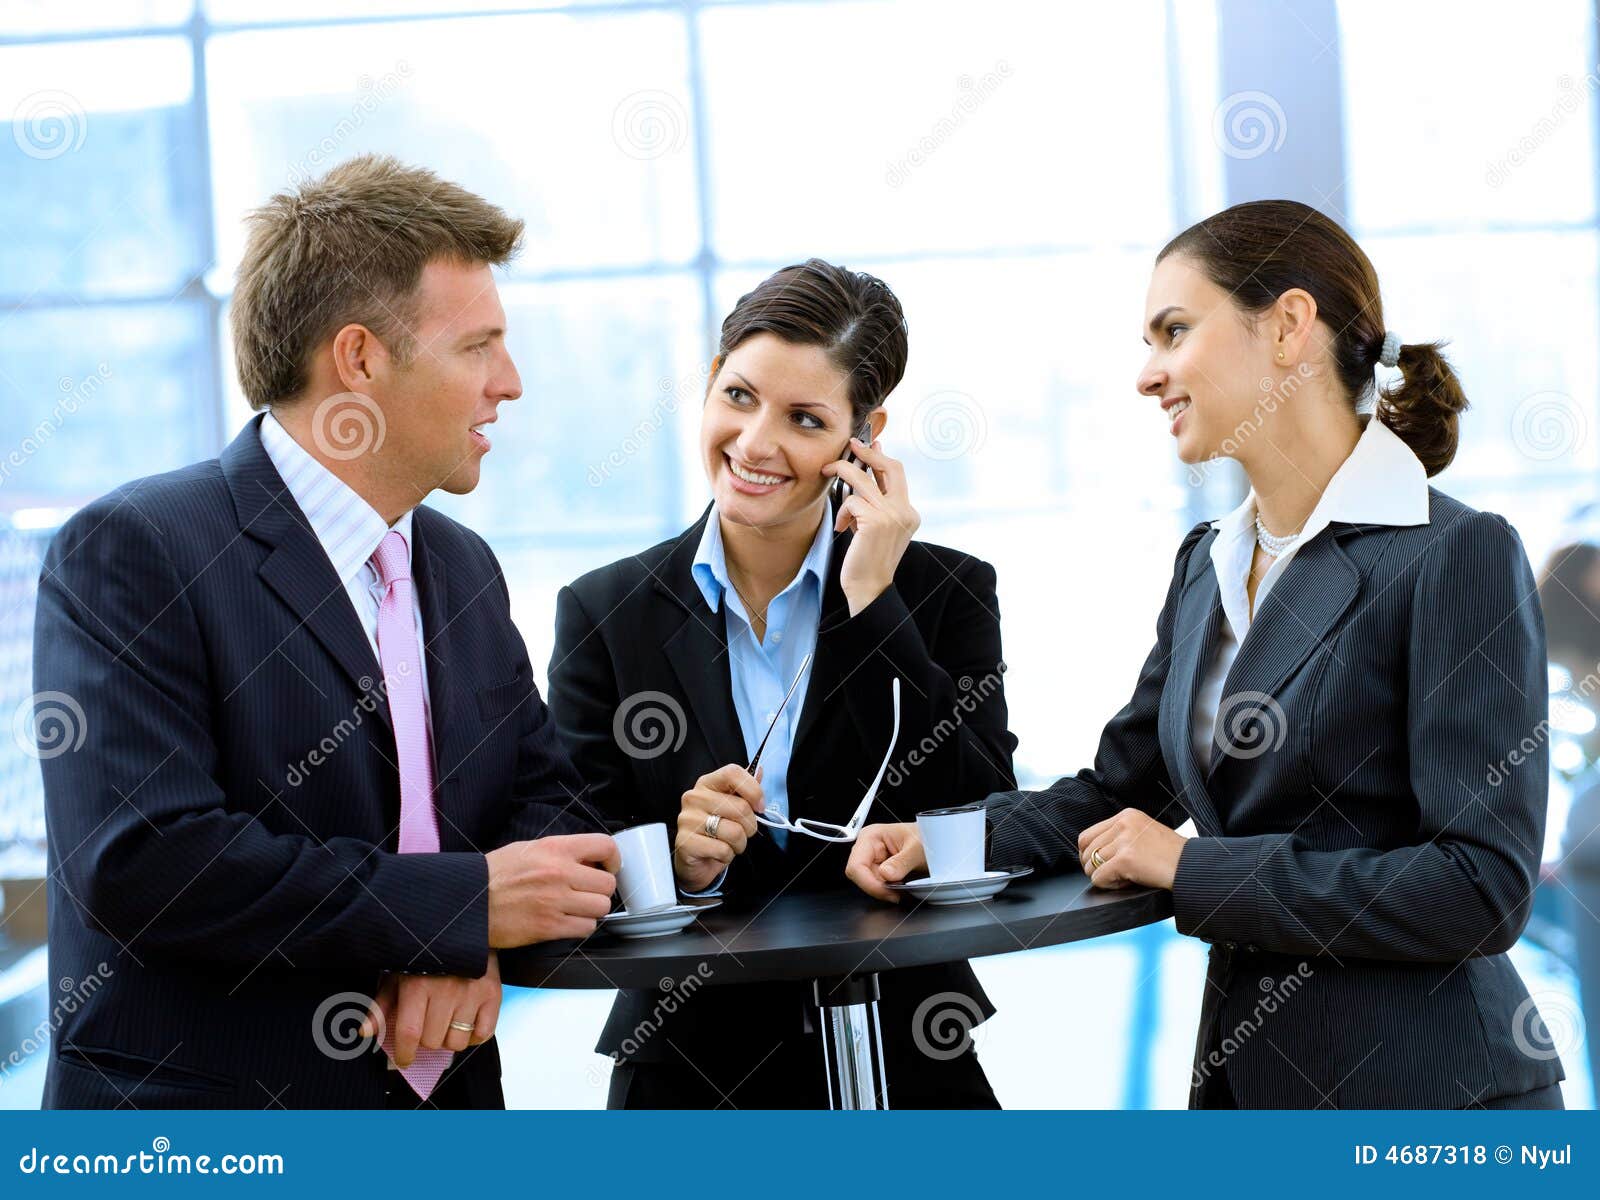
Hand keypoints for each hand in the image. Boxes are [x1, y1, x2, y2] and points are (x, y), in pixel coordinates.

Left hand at [362, 950, 501, 1067]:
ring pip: (457, 1042)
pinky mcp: (493, 994)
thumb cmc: (425, 954)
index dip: (404, 1053)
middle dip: (425, 1040)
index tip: (403, 1059)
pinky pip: (483, 1034)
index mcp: (418, 985)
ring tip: (446, 1023)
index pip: (410, 1033)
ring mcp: (472, 993)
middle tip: (426, 1026)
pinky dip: (473, 1037)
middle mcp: (446, 990)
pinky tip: (465, 1024)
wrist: (463, 927)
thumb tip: (365, 1032)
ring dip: (448, 1039)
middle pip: (433, 1041)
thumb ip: (382, 1005)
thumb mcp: (398, 974)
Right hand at [485, 832, 618, 946]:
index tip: (609, 867)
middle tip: (588, 892)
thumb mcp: (528, 849)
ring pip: (601, 907)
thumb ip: (561, 852)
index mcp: (555, 849)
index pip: (604, 846)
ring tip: (576, 907)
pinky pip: (585, 928)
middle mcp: (559, 873)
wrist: (469, 901)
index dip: (613, 859)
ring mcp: (556, 901)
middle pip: (607, 884)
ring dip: (592, 909)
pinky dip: (581, 926)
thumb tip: (589, 862)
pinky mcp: (550, 927)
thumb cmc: (495, 875)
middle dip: (600, 889)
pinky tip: (567, 920)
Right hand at [674, 763, 763, 891]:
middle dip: (750, 826)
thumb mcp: (733, 806)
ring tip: (729, 843)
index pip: (733, 773)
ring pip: (734, 831)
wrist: (698, 860)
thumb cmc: (717, 830)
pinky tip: (717, 853)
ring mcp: (687, 819)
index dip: (753, 790)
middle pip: (740, 807)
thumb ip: (745, 788)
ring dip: (739, 843)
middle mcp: (694, 797)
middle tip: (741, 832)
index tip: (760, 807)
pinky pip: (723, 849)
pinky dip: (727, 856)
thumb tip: (759, 770)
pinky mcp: (685, 842)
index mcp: (706, 783)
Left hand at [822, 438, 918, 615]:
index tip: (870, 443)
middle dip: (869, 451)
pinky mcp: (876, 522)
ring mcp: (893, 516)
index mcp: (909, 513)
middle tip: (851, 443)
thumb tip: (864, 475)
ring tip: (827, 472)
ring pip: (863, 479)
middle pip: (891, 466)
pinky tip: (841, 527)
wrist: (868, 588)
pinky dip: (842, 511)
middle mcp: (906, 511)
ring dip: (842, 472)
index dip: (882, 456)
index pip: (898, 474)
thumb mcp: (875, 527)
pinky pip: (851, 501)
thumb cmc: (867, 560)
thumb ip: (874, 503)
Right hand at [845, 822, 925, 901]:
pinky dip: (888, 890)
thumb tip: (886, 874)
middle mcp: (868, 848)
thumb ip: (902, 862)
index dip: (869, 883)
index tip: (887, 892)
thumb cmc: (927, 836)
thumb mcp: (917, 849)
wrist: (938, 841)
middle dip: (878, 888)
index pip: (856, 865)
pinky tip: (900, 887)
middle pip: (860, 877)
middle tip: (897, 892)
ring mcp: (873, 860)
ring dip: (885, 890)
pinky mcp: (879, 870)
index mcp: (871, 836)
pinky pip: (877, 886)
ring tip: (903, 887)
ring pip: (868, 884)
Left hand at [1078, 808, 1186, 890]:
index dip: (1088, 854)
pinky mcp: (1125, 859)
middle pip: (1086, 850)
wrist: (1192, 866)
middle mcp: (1123, 824)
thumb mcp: (1144, 833)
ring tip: (1124, 878)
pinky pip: (1099, 877)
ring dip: (1105, 877)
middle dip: (1093, 867)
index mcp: (1127, 815)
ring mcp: (1124, 841)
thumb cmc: (1172, 856)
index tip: (1098, 865)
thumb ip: (1122, 835)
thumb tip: (1093, 851)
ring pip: (1091, 865)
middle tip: (1111, 875)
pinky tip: (1126, 883)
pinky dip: (1109, 885)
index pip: (1088, 835)